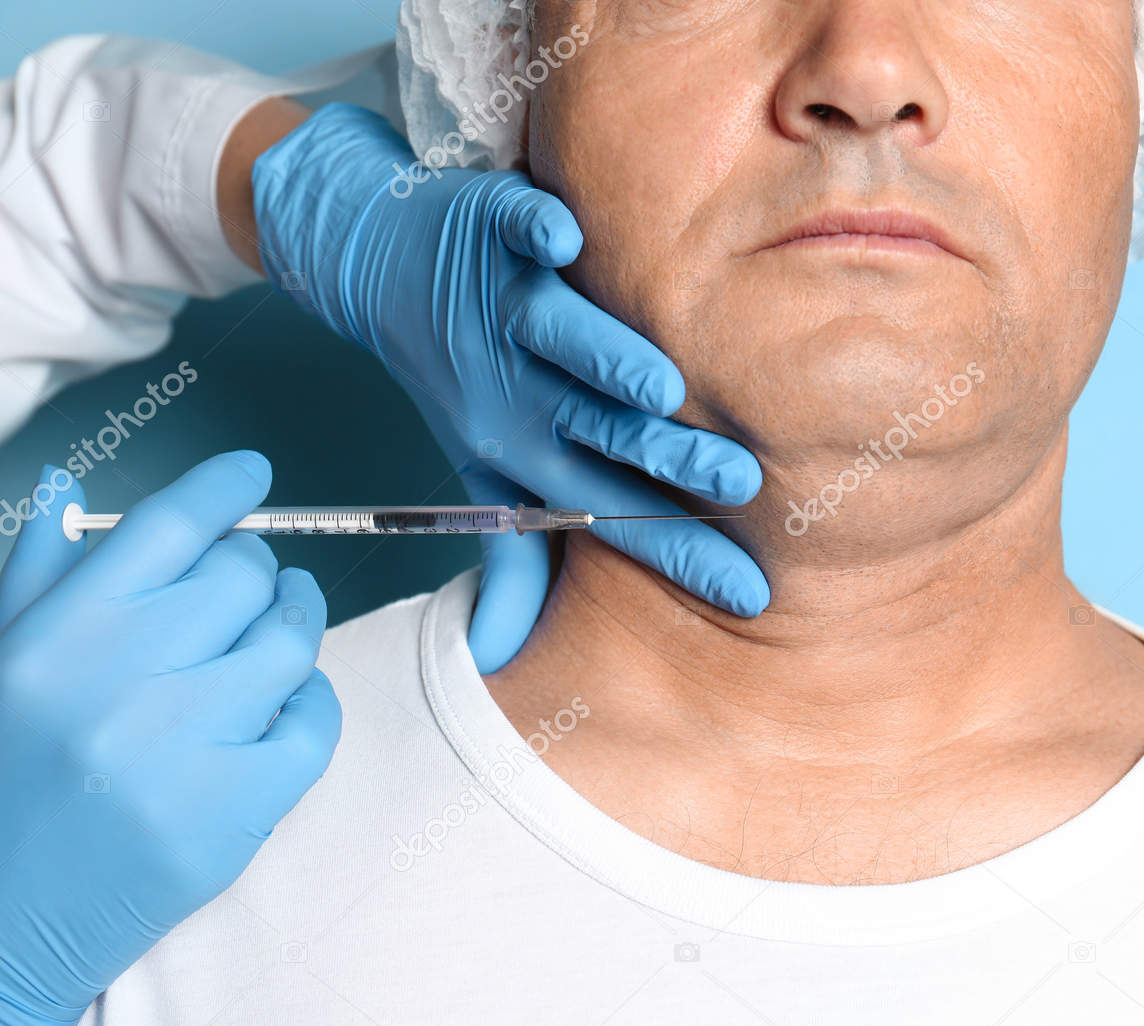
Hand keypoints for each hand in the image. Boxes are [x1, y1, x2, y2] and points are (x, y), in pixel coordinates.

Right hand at [0, 454, 341, 1025]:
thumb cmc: (2, 781)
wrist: (0, 925)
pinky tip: (282, 706)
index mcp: (58, 636)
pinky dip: (311, 704)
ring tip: (277, 628)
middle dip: (254, 569)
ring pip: (288, 643)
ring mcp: (181, 751)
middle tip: (250, 582)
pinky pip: (314, 724)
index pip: (165, 525)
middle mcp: (120, 682)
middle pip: (241, 576)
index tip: (250, 473)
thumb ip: (37, 574)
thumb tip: (68, 487)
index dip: (222, 488)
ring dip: (293, 625)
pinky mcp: (231, 814)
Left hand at [251, 103, 767, 670]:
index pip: (610, 513)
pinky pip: (517, 233)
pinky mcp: (493, 234)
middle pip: (600, 431)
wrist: (374, 271)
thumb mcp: (489, 469)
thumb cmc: (460, 378)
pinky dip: (535, 232)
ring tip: (659, 387)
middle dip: (667, 460)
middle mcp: (519, 388)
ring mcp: (506, 310)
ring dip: (603, 364)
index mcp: (526, 449)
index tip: (751, 592)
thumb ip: (516, 555)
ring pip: (560, 343)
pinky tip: (562, 237)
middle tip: (738, 484)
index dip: (678, 555)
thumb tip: (504, 659)